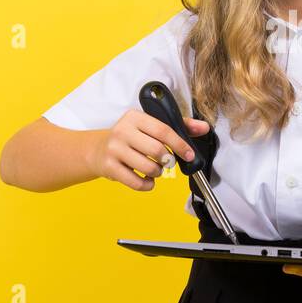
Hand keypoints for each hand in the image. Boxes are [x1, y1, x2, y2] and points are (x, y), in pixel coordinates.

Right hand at [94, 108, 210, 190]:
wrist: (97, 150)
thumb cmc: (130, 137)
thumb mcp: (150, 126)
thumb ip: (178, 125)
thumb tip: (204, 128)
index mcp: (135, 117)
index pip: (163, 130)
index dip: (179, 144)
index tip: (189, 154)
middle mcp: (122, 131)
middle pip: (157, 150)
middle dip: (168, 160)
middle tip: (168, 162)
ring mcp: (114, 150)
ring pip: (148, 167)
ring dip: (158, 172)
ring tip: (154, 168)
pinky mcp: (109, 167)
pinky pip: (137, 182)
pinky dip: (147, 184)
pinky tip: (147, 179)